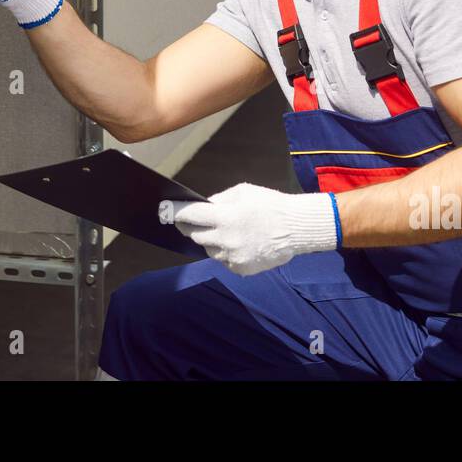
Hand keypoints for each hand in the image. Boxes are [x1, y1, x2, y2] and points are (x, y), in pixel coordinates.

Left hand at [164, 182, 338, 275]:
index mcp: (226, 217)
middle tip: (190, 222)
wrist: (296, 228)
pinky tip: (238, 242)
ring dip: (210, 240)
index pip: (191, 216)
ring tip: (224, 231)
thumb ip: (219, 200)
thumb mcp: (243, 192)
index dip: (176, 213)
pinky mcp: (240, 269)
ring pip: (208, 249)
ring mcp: (233, 256)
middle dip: (191, 227)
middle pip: (195, 235)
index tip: (166, 211)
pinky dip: (225, 252)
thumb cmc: (270, 205)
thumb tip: (201, 207)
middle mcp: (226, 239)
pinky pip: (224, 260)